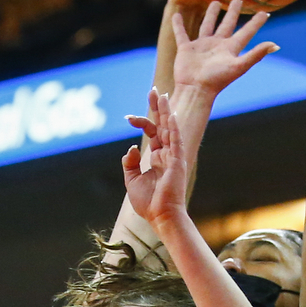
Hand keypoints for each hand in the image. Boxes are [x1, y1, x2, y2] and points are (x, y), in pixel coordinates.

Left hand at [123, 91, 186, 229]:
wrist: (160, 217)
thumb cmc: (148, 203)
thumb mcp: (132, 180)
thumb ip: (129, 163)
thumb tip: (131, 147)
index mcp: (157, 158)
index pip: (152, 133)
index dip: (142, 122)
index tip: (128, 116)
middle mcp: (166, 154)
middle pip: (162, 125)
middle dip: (158, 107)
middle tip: (154, 90)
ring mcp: (173, 157)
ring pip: (169, 129)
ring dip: (166, 112)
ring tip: (162, 95)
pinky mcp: (177, 163)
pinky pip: (176, 142)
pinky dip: (173, 128)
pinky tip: (170, 115)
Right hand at [172, 0, 278, 94]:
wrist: (195, 90)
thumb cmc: (217, 80)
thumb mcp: (239, 66)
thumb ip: (256, 54)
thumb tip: (276, 45)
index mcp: (231, 49)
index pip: (246, 32)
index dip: (256, 23)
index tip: (265, 13)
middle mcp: (217, 46)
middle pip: (227, 25)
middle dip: (233, 13)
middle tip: (237, 0)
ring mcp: (202, 47)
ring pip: (207, 26)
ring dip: (211, 15)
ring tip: (214, 3)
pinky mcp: (186, 49)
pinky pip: (182, 34)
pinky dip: (178, 25)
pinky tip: (177, 14)